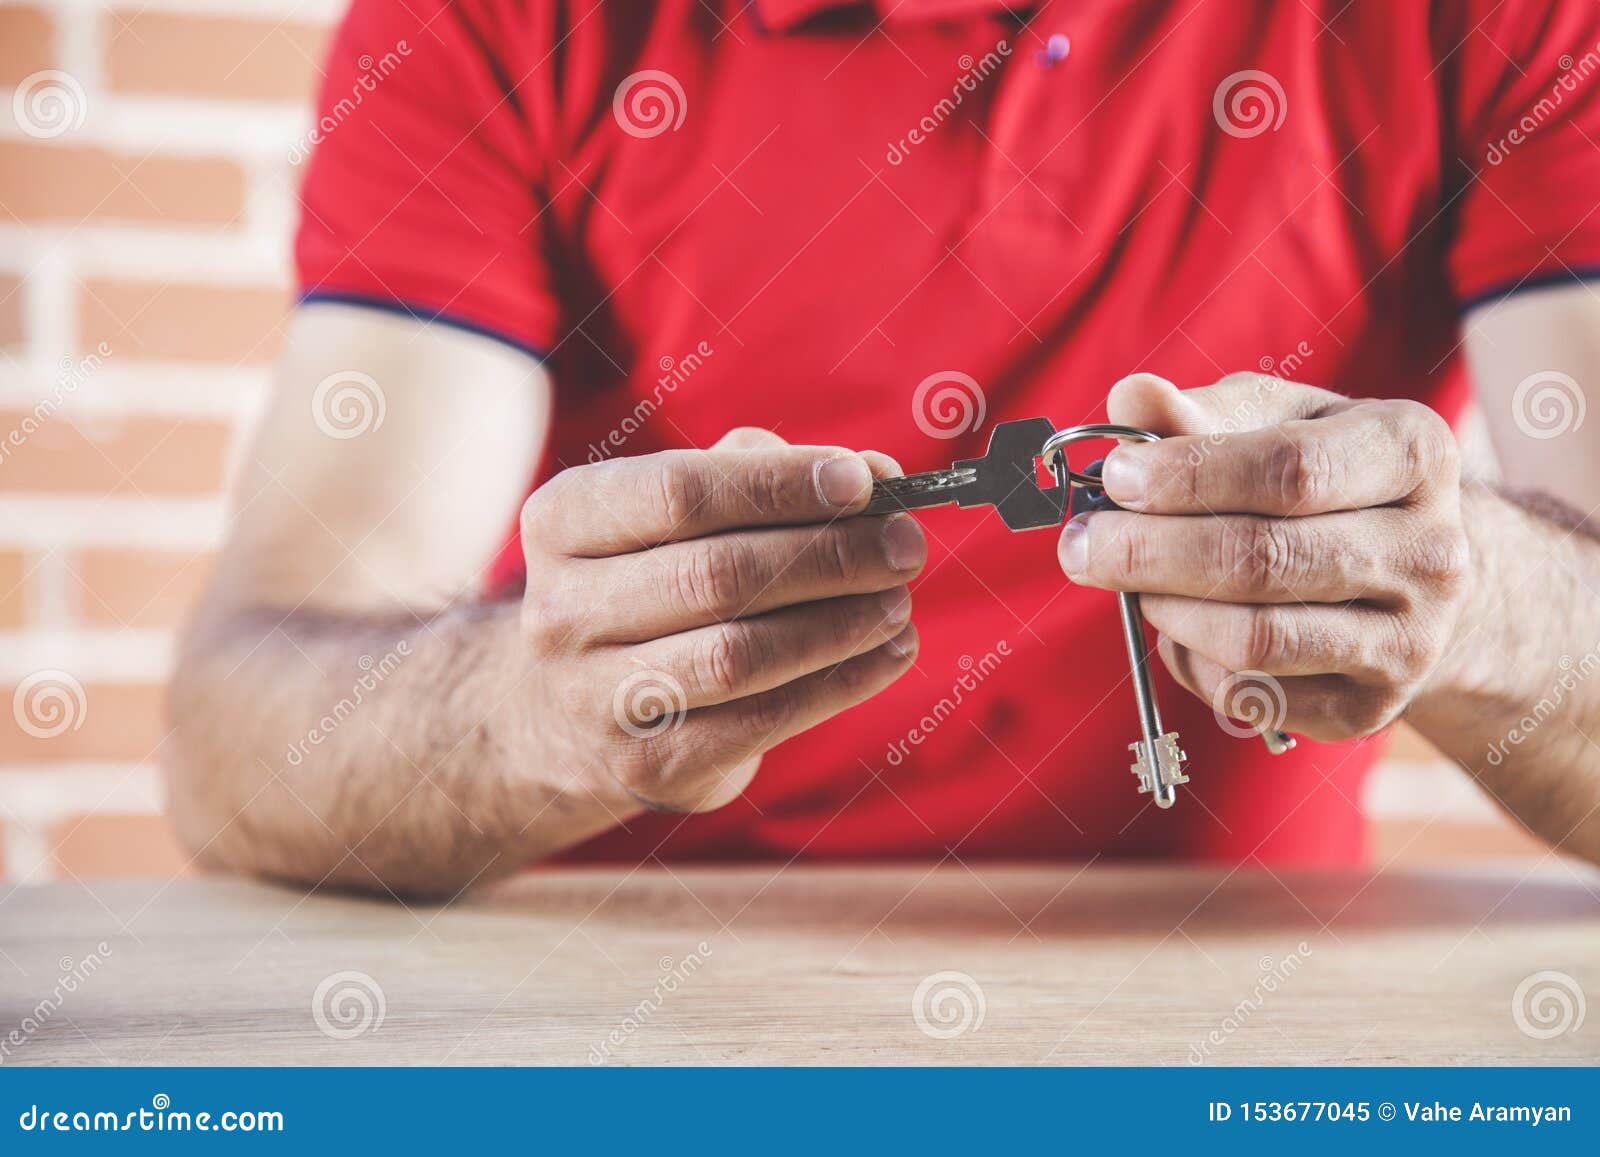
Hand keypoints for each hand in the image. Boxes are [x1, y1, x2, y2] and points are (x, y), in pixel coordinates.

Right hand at [519, 428, 921, 811]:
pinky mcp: (649, 765)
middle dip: (831, 556)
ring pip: (741, 655)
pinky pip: (762, 720)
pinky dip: (842, 683)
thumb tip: (872, 476)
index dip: (778, 485)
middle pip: (717, 575)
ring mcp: (598, 697)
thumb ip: (760, 476)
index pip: (678, 491)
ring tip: (898, 602)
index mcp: (563, 522)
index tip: (865, 481)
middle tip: (905, 545)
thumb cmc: (649, 584)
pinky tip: (889, 653)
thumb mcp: (673, 516)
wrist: (567, 716)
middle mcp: (563, 610)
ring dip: (840, 624)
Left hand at [1057, 373, 1469, 741]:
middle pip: (1265, 561)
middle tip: (1082, 543)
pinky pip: (1251, 696)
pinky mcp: (1370, 708)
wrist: (1411, 570)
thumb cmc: (1325, 477)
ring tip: (1129, 581)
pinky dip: (1192, 662)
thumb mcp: (1277, 420)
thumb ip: (1202, 412)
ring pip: (1255, 641)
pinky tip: (1181, 627)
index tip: (1115, 476)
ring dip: (1167, 610)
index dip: (1189, 475)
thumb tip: (1131, 397)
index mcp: (1414, 455)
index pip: (1290, 471)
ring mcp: (1408, 640)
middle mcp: (1430, 553)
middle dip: (1150, 552)